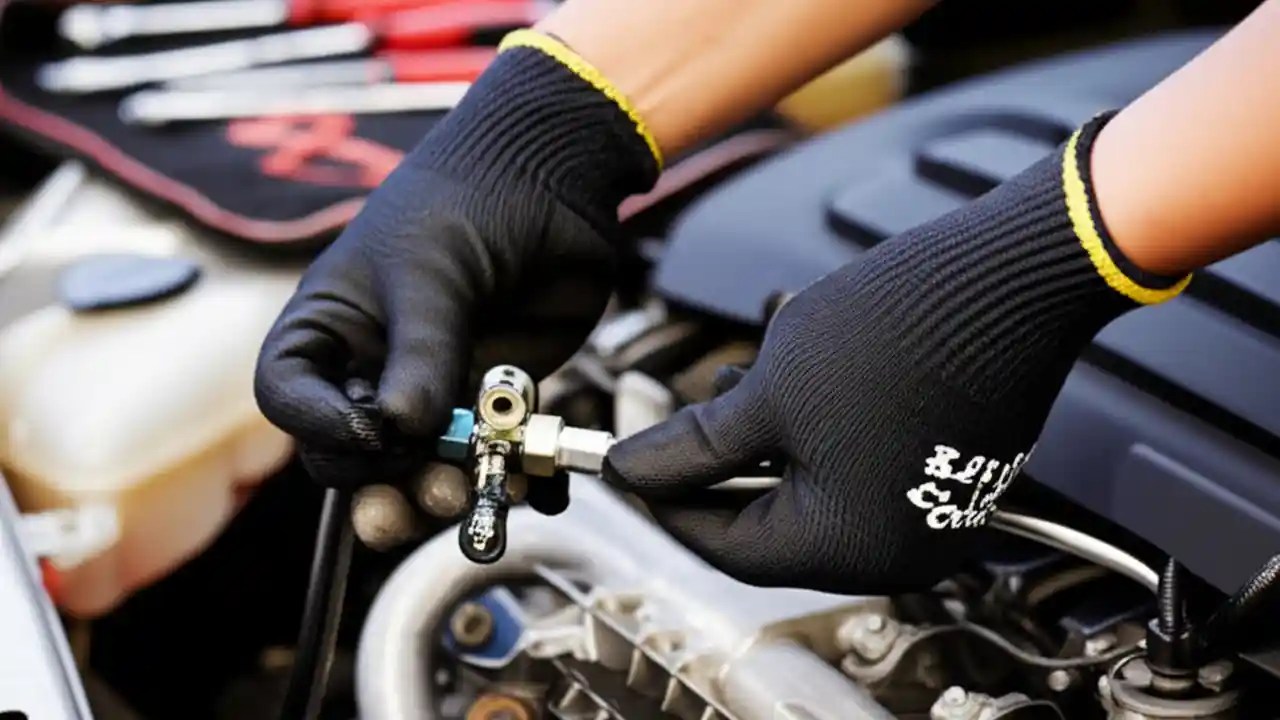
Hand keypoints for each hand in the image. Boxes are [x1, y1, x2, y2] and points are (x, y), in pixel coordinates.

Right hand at [255, 36, 658, 508]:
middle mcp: (373, 365)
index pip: (288, 394)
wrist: (554, 181)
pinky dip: (504, 478)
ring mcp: (434, 386)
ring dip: (437, 491)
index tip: (371, 433)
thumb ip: (420, 352)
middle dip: (380, 477)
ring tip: (464, 494)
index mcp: (330, 325)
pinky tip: (524, 487)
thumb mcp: (432, 272)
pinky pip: (488, 456)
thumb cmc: (470, 199)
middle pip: (350, 450)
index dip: (318, 426)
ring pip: (419, 465)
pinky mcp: (493, 399)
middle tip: (424, 479)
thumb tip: (402, 431)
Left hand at [604, 116, 1187, 593]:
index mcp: (849, 547)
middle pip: (771, 526)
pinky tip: (798, 380)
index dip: (669, 503)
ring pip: (813, 494)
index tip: (630, 467)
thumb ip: (694, 447)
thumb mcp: (770, 392)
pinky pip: (858, 472)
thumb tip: (631, 472)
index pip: (727, 548)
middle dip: (721, 467)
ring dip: (767, 443)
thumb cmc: (898, 331)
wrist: (1011, 276)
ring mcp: (927, 516)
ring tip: (749, 377)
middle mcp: (896, 551)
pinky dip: (815, 435)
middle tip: (688, 415)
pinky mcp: (947, 478)